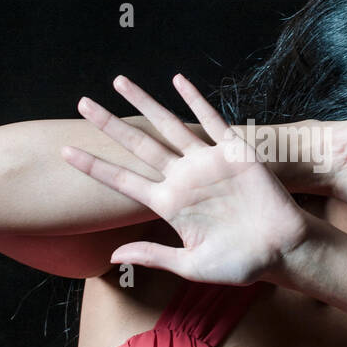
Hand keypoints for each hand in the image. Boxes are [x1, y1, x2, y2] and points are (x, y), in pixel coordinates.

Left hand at [60, 73, 309, 283]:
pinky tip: (177, 81)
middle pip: (138, 145)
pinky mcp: (233, 153)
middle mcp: (182, 179)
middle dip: (109, 124)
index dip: (94, 166)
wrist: (282, 251)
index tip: (65, 152)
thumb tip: (113, 256)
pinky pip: (211, 120)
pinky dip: (195, 99)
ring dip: (144, 103)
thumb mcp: (191, 265)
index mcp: (169, 205)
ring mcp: (206, 163)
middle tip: (82, 103)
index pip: (122, 181)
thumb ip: (153, 255)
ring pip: (168, 125)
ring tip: (118, 82)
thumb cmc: (240, 264)